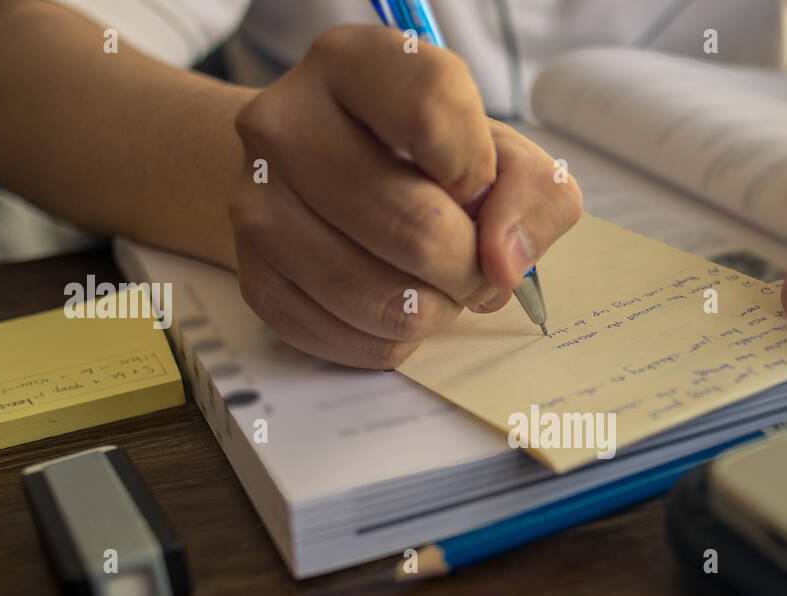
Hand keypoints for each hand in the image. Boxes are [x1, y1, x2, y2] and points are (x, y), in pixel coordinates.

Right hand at [229, 25, 581, 367]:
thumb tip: (503, 261)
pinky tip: (396, 302)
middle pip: (417, 230)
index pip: (431, 112)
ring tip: (433, 283)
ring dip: (437, 310)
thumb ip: (533, 192)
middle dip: (471, 268)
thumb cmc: (423, 160)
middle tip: (474, 264)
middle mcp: (285, 125)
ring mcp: (255, 205)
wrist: (319, 178)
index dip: (478, 176)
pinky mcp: (254, 278)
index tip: (476, 192)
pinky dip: (397, 339)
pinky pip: (357, 341)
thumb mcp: (499, 151)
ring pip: (388, 301)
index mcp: (351, 65)